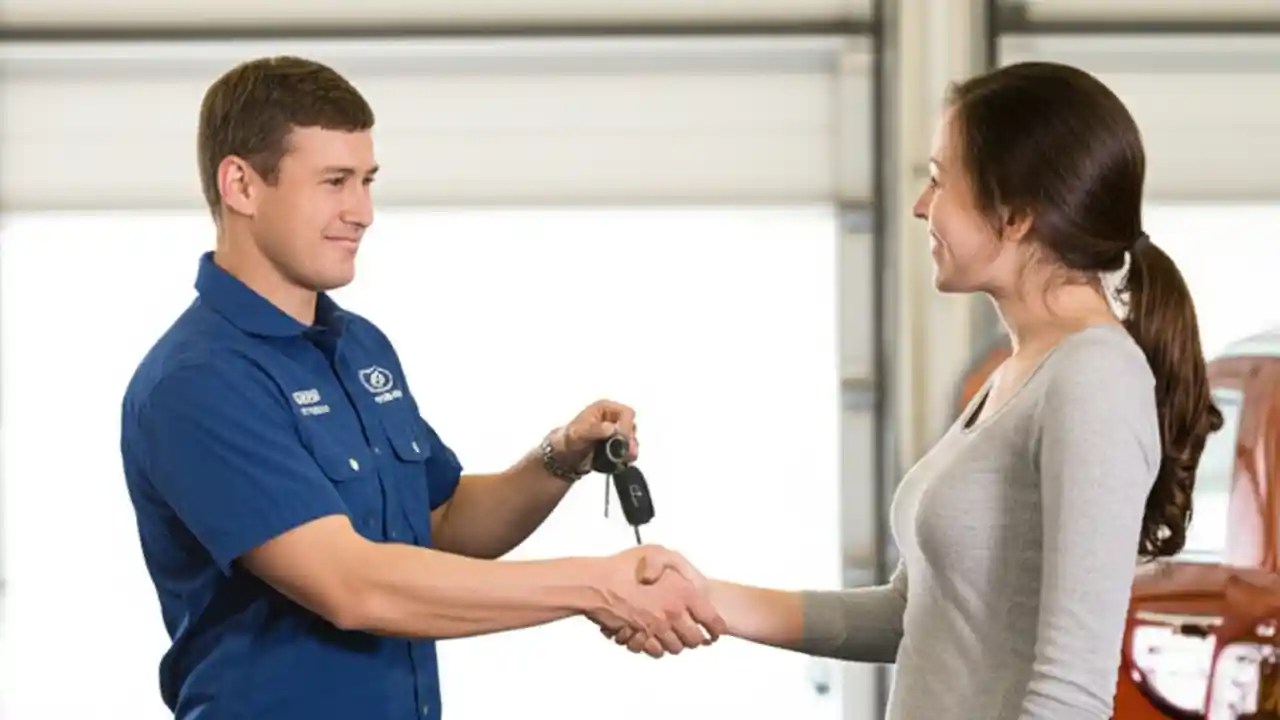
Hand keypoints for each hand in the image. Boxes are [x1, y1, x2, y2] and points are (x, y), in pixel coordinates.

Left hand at [551, 399, 639, 471]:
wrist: (564, 457)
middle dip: (629, 440)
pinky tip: (620, 461)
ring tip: (622, 458)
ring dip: (629, 450)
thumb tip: (610, 428)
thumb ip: (595, 429)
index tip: (622, 439)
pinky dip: (626, 456)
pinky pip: (628, 450)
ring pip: (631, 439)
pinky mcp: (616, 445)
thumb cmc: (567, 440)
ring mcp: (615, 432)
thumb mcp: (578, 432)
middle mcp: (612, 418)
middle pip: (631, 426)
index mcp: (604, 408)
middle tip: (625, 452)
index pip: (626, 413)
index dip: (627, 426)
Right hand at [587, 545, 724, 658]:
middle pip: (695, 639)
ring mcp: (656, 628)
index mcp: (683, 593)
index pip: (712, 620)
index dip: (716, 628)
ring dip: (676, 643)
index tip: (716, 630)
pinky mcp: (640, 637)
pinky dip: (656, 648)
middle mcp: (672, 614)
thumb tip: (687, 580)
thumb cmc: (623, 567)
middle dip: (695, 638)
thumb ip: (678, 565)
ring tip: (672, 635)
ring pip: (676, 648)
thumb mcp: (657, 552)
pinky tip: (654, 638)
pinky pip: (655, 651)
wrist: (596, 584)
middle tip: (694, 634)